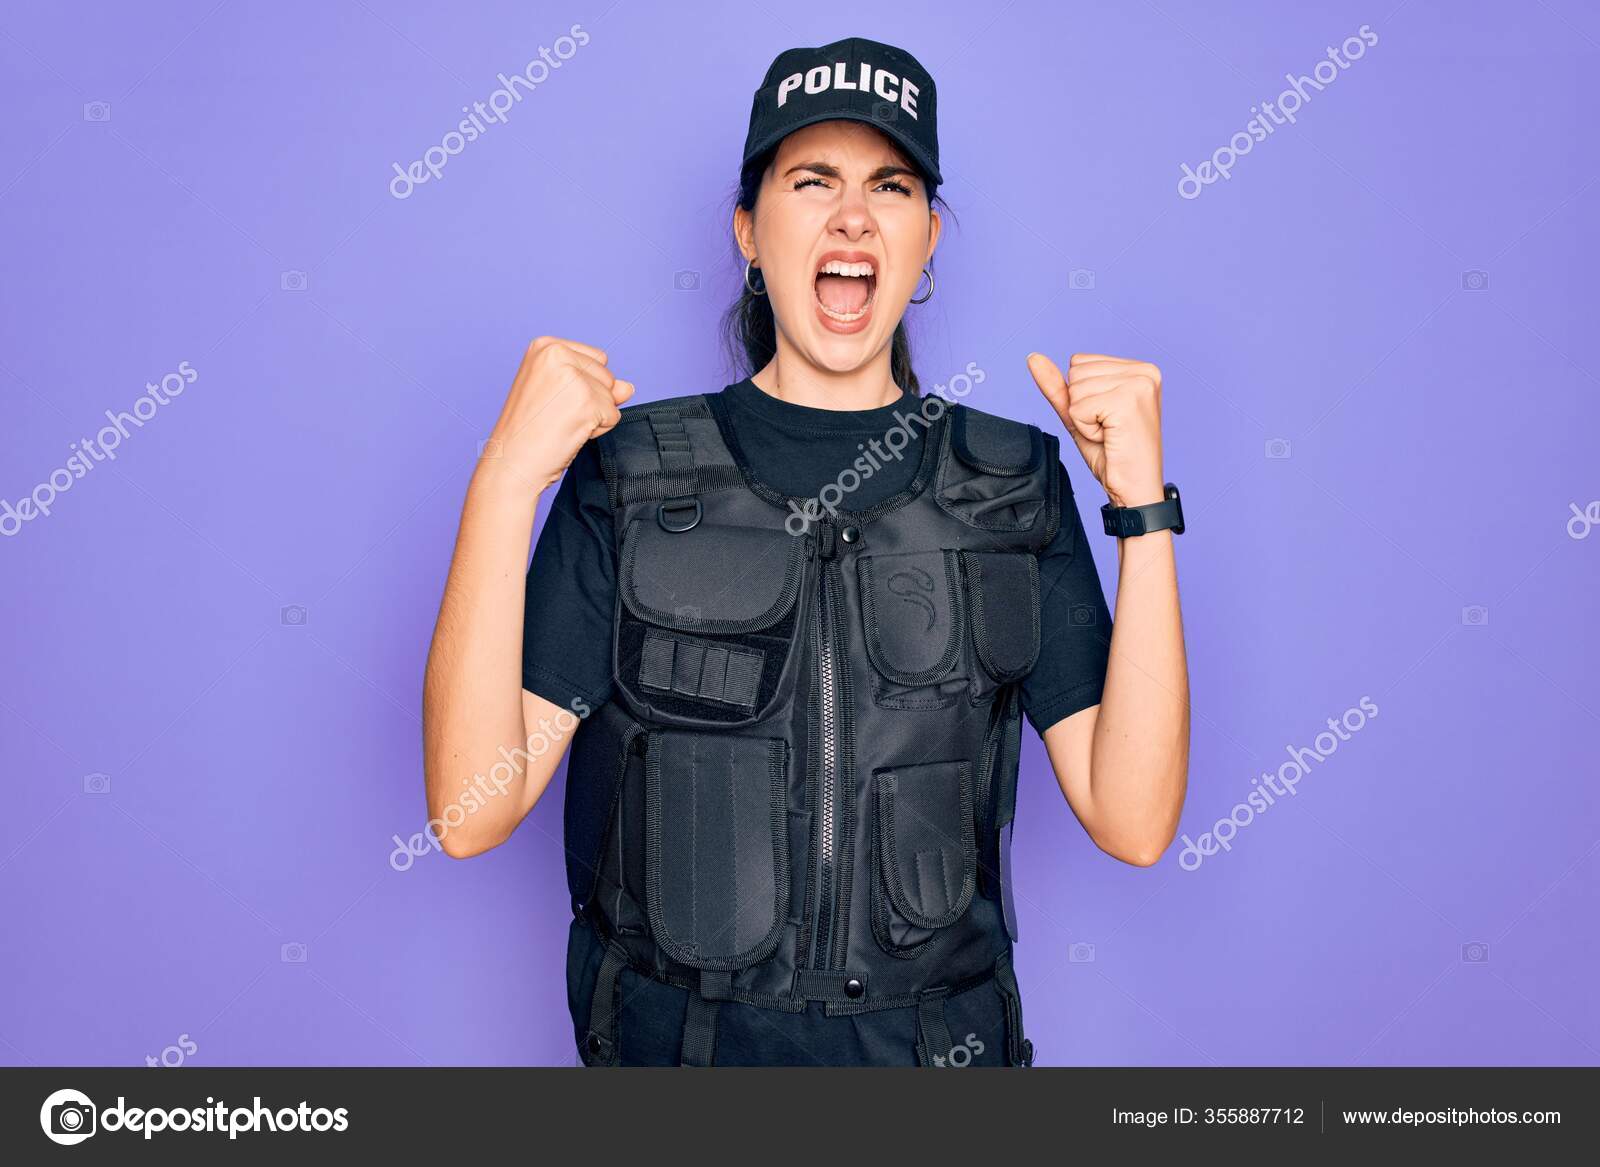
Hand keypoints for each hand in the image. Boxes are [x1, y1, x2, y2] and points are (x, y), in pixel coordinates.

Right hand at [481, 336, 634, 493]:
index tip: (553, 400)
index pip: (597, 359)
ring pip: (612, 397)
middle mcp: (557, 354)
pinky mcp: (586, 400)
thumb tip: (628, 387)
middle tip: (556, 415)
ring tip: (561, 424)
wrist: (511, 463)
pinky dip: (597, 431)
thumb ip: (596, 383)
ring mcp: (572, 376)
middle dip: (592, 401)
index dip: (584, 385)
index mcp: (546, 346)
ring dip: (594, 417)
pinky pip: (613, 416)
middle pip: (607, 376)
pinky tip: (569, 433)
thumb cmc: (529, 431)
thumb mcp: (561, 395)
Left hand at [1027, 352, 1164, 507]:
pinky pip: (1078, 408)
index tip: (1107, 418)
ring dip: (1085, 419)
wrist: (1134, 491)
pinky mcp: (1128, 402)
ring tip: (1110, 434)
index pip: (1079, 362)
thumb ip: (1058, 385)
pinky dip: (1086, 429)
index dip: (1082, 396)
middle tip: (1108, 430)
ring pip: (1076, 389)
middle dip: (1082, 406)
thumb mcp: (1080, 414)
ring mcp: (1139, 385)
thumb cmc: (1113, 455)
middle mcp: (1145, 371)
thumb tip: (1034, 358)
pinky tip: (1109, 439)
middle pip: (1076, 372)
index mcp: (1140, 369)